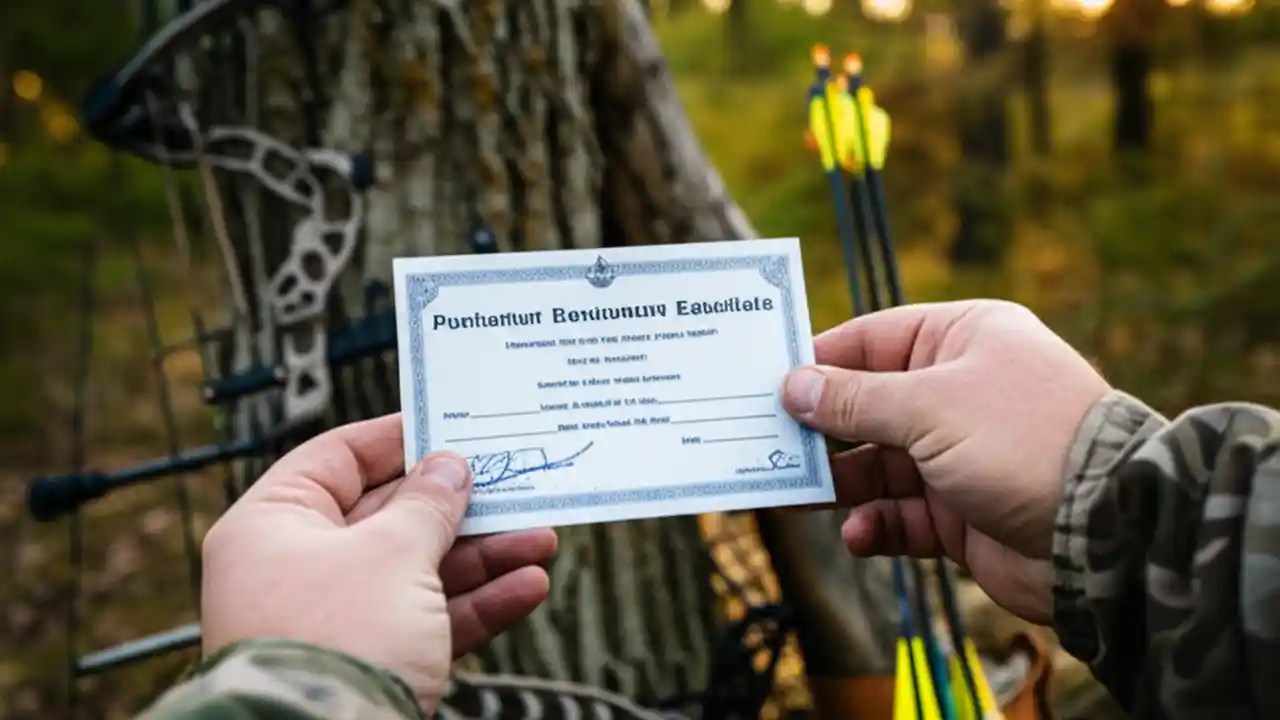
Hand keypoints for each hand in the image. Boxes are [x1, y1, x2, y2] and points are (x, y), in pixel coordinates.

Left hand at [200, 414, 555, 711]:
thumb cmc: (341, 637)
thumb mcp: (392, 554)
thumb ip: (428, 505)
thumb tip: (448, 467)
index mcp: (274, 524)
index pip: (337, 458)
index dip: (398, 439)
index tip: (453, 425)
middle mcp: (297, 567)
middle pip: (389, 516)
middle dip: (460, 506)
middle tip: (514, 486)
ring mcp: (334, 619)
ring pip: (417, 570)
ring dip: (483, 556)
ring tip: (541, 541)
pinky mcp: (369, 662)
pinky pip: (426, 620)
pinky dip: (475, 605)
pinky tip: (527, 588)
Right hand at [782, 300, 1109, 622]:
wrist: (1107, 534)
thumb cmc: (1022, 443)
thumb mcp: (929, 408)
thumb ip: (854, 400)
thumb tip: (793, 385)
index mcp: (961, 340)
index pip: (870, 341)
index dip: (816, 362)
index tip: (763, 383)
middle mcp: (959, 392)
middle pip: (866, 407)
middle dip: (818, 431)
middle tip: (762, 446)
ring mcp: (960, 454)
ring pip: (876, 465)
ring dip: (837, 485)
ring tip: (790, 499)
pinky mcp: (962, 512)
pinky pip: (901, 514)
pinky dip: (876, 524)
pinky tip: (858, 534)